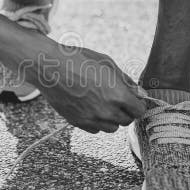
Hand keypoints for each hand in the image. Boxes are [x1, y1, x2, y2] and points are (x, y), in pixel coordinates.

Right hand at [28, 45, 146, 133]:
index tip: (134, 100)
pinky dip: (96, 122)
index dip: (138, 104)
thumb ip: (126, 81)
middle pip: (127, 121)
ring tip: (102, 103)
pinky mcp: (78, 123)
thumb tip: (139, 93)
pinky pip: (95, 130)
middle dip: (125, 111)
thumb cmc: (79, 60)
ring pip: (112, 128)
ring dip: (111, 119)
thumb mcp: (107, 64)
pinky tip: (90, 108)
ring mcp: (91, 119)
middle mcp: (106, 111)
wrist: (50, 67)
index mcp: (118, 95)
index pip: (139, 111)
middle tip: (118, 99)